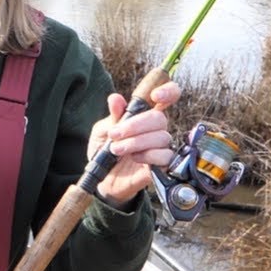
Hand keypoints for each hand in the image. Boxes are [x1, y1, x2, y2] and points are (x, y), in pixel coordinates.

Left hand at [88, 81, 180, 208]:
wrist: (104, 180)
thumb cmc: (105, 151)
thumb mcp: (102, 131)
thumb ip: (112, 116)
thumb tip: (115, 98)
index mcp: (144, 116)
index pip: (168, 96)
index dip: (168, 91)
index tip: (155, 96)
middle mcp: (156, 130)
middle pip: (159, 118)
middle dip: (135, 125)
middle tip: (114, 134)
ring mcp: (161, 147)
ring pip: (161, 137)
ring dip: (135, 142)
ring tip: (116, 150)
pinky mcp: (163, 165)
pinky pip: (165, 155)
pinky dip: (147, 155)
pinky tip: (134, 158)